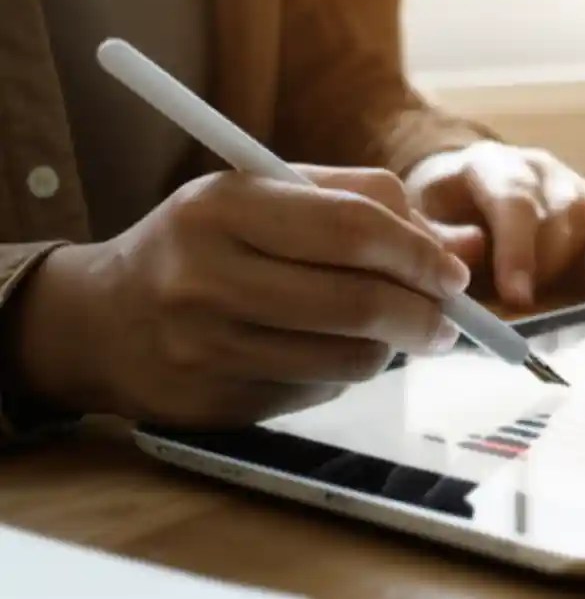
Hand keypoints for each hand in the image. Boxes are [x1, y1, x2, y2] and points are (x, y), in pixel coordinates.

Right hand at [9, 167, 466, 428]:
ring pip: (349, 358)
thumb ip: (367, 203)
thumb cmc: (207, 242)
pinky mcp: (215, 403)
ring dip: (391, 349)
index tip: (455, 273)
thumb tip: (468, 245)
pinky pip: (318, 391)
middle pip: (358, 301)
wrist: (101, 319)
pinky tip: (327, 351)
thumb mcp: (270, 194)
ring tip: (391, 332)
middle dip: (425, 314)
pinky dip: (343, 372)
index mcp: (223, 206)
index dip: (419, 253)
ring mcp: (205, 347)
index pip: (353, 228)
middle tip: (448, 318)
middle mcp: (207, 276)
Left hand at [405, 141, 584, 307]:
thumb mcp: (420, 219)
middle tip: (548, 312)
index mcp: (490, 165)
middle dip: (558, 265)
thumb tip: (468, 266)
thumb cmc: (440, 216)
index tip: (516, 298)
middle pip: (564, 213)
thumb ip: (437, 242)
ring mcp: (578, 190)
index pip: (514, 202)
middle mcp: (542, 172)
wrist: (461, 195)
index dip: (518, 251)